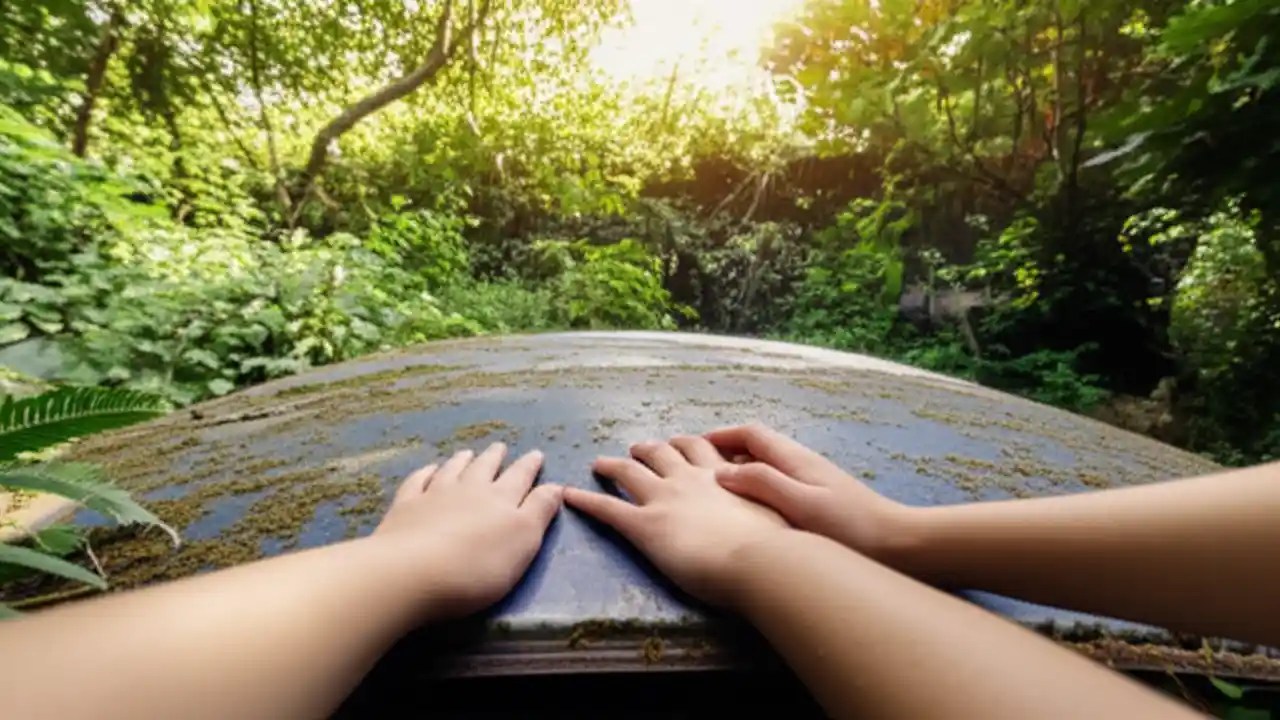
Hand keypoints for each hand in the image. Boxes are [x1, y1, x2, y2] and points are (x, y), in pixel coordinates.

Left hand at [373, 443, 561, 619]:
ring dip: (462, 460)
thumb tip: (555, 485)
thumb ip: (539, 511)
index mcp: (501, 499)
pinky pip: (417, 482)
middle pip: (485, 468)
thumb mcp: (523, 541)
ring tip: (468, 452)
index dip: (529, 466)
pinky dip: (425, 473)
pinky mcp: (406, 507)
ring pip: (452, 470)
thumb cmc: (478, 565)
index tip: (536, 454)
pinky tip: (428, 470)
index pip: (520, 477)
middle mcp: (469, 490)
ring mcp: (434, 495)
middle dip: (495, 458)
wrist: (413, 572)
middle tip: (500, 447)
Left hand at [564, 435, 790, 607]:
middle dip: (648, 448)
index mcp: (723, 475)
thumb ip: (767, 509)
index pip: (701, 450)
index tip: (680, 444)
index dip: (687, 445)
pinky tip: (569, 495)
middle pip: (663, 452)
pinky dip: (585, 500)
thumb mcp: (779, 515)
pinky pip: (607, 508)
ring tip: (600, 464)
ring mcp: (664, 499)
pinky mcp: (644, 526)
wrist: (759, 559)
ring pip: (631, 472)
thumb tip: (776, 515)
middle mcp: (690, 478)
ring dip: (614, 465)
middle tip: (639, 449)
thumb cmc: (777, 544)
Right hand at [706, 424, 913, 562]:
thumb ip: (762, 483)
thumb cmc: (851, 527)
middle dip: (725, 453)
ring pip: (767, 468)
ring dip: (741, 473)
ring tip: (716, 493)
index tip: (695, 447)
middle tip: (697, 469)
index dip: (720, 436)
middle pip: (757, 448)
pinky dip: (757, 492)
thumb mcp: (801, 503)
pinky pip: (778, 487)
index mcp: (795, 459)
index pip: (751, 434)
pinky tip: (751, 515)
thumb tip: (721, 471)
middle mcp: (802, 465)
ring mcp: (812, 483)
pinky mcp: (819, 502)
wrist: (900, 545)